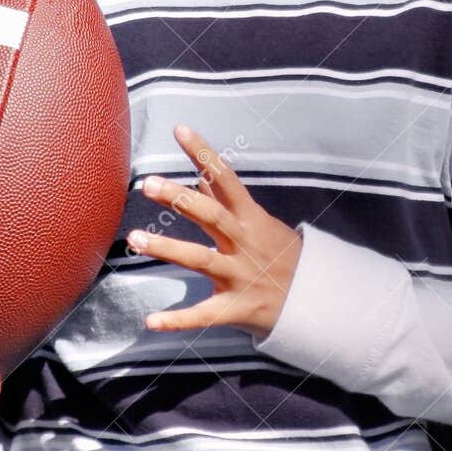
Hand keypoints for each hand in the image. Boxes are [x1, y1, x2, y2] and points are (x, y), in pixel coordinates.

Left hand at [130, 123, 302, 340]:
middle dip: (180, 199)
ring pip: (201, 259)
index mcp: (250, 218)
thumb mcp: (259, 222)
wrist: (316, 301)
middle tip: (147, 183)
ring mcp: (240, 276)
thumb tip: (200, 173)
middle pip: (211, 216)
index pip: (226, 178)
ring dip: (168, 248)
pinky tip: (150, 321)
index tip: (180, 129)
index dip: (204, 153)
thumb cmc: (279, 254)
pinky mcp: (235, 308)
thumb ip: (227, 200)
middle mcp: (244, 243)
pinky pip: (204, 315)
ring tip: (135, 237)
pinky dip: (178, 319)